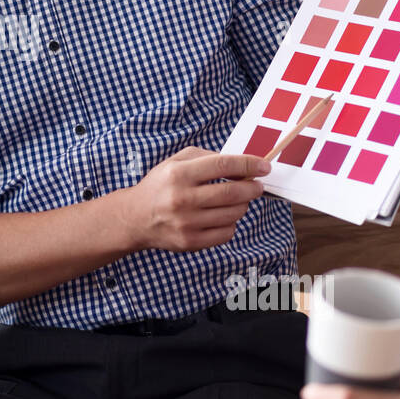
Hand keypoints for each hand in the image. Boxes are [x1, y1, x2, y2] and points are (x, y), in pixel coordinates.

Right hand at [121, 147, 267, 252]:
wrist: (135, 218)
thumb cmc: (160, 186)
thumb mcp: (175, 162)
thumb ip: (206, 157)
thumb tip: (240, 164)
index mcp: (178, 174)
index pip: (223, 166)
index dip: (249, 166)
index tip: (264, 167)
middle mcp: (182, 198)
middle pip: (232, 193)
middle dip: (252, 188)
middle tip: (257, 186)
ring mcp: (187, 223)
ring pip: (233, 214)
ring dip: (242, 205)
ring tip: (236, 201)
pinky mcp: (191, 242)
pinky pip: (226, 233)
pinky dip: (231, 223)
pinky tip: (222, 217)